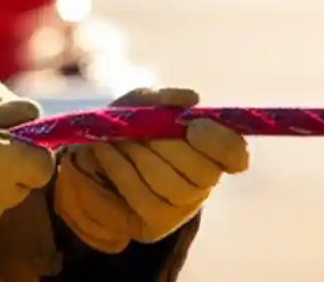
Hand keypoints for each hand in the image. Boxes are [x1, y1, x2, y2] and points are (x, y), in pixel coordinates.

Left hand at [53, 88, 248, 252]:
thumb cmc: (124, 128)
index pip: (234, 153)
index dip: (220, 142)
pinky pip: (142, 198)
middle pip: (202, 171)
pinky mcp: (155, 225)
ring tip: (120, 138)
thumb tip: (192, 99)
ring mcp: (181, 208)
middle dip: (167, 145)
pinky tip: (107, 152)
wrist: (88, 162)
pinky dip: (120, 169)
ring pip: (170, 185)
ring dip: (139, 155)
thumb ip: (164, 98)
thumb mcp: (138, 104)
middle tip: (142, 128)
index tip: (194, 127)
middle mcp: (203, 182)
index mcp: (209, 149)